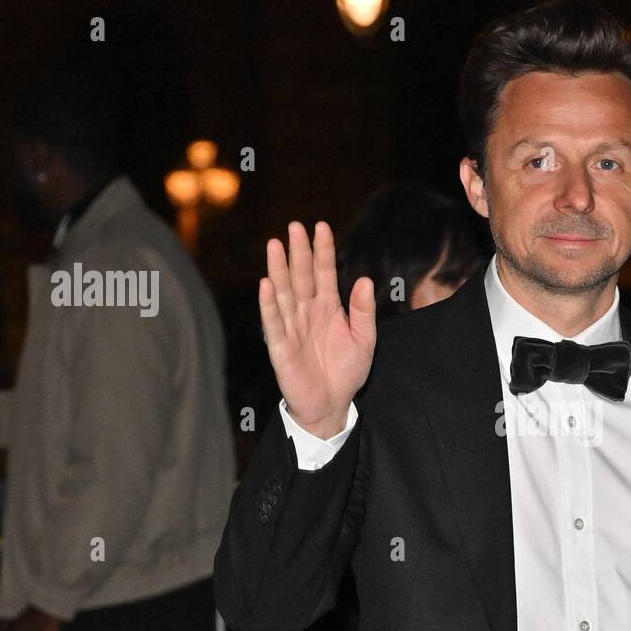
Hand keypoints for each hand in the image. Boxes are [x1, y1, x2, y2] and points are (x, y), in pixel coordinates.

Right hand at [261, 221, 376, 437]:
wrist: (331, 404)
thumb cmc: (346, 372)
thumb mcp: (364, 340)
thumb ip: (364, 311)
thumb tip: (364, 279)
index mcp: (328, 308)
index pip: (324, 273)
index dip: (323, 251)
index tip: (321, 227)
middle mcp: (308, 312)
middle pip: (302, 277)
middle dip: (299, 252)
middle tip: (295, 226)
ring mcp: (292, 327)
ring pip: (284, 293)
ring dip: (279, 270)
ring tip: (276, 245)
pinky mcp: (280, 347)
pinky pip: (274, 323)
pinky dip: (269, 304)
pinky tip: (266, 285)